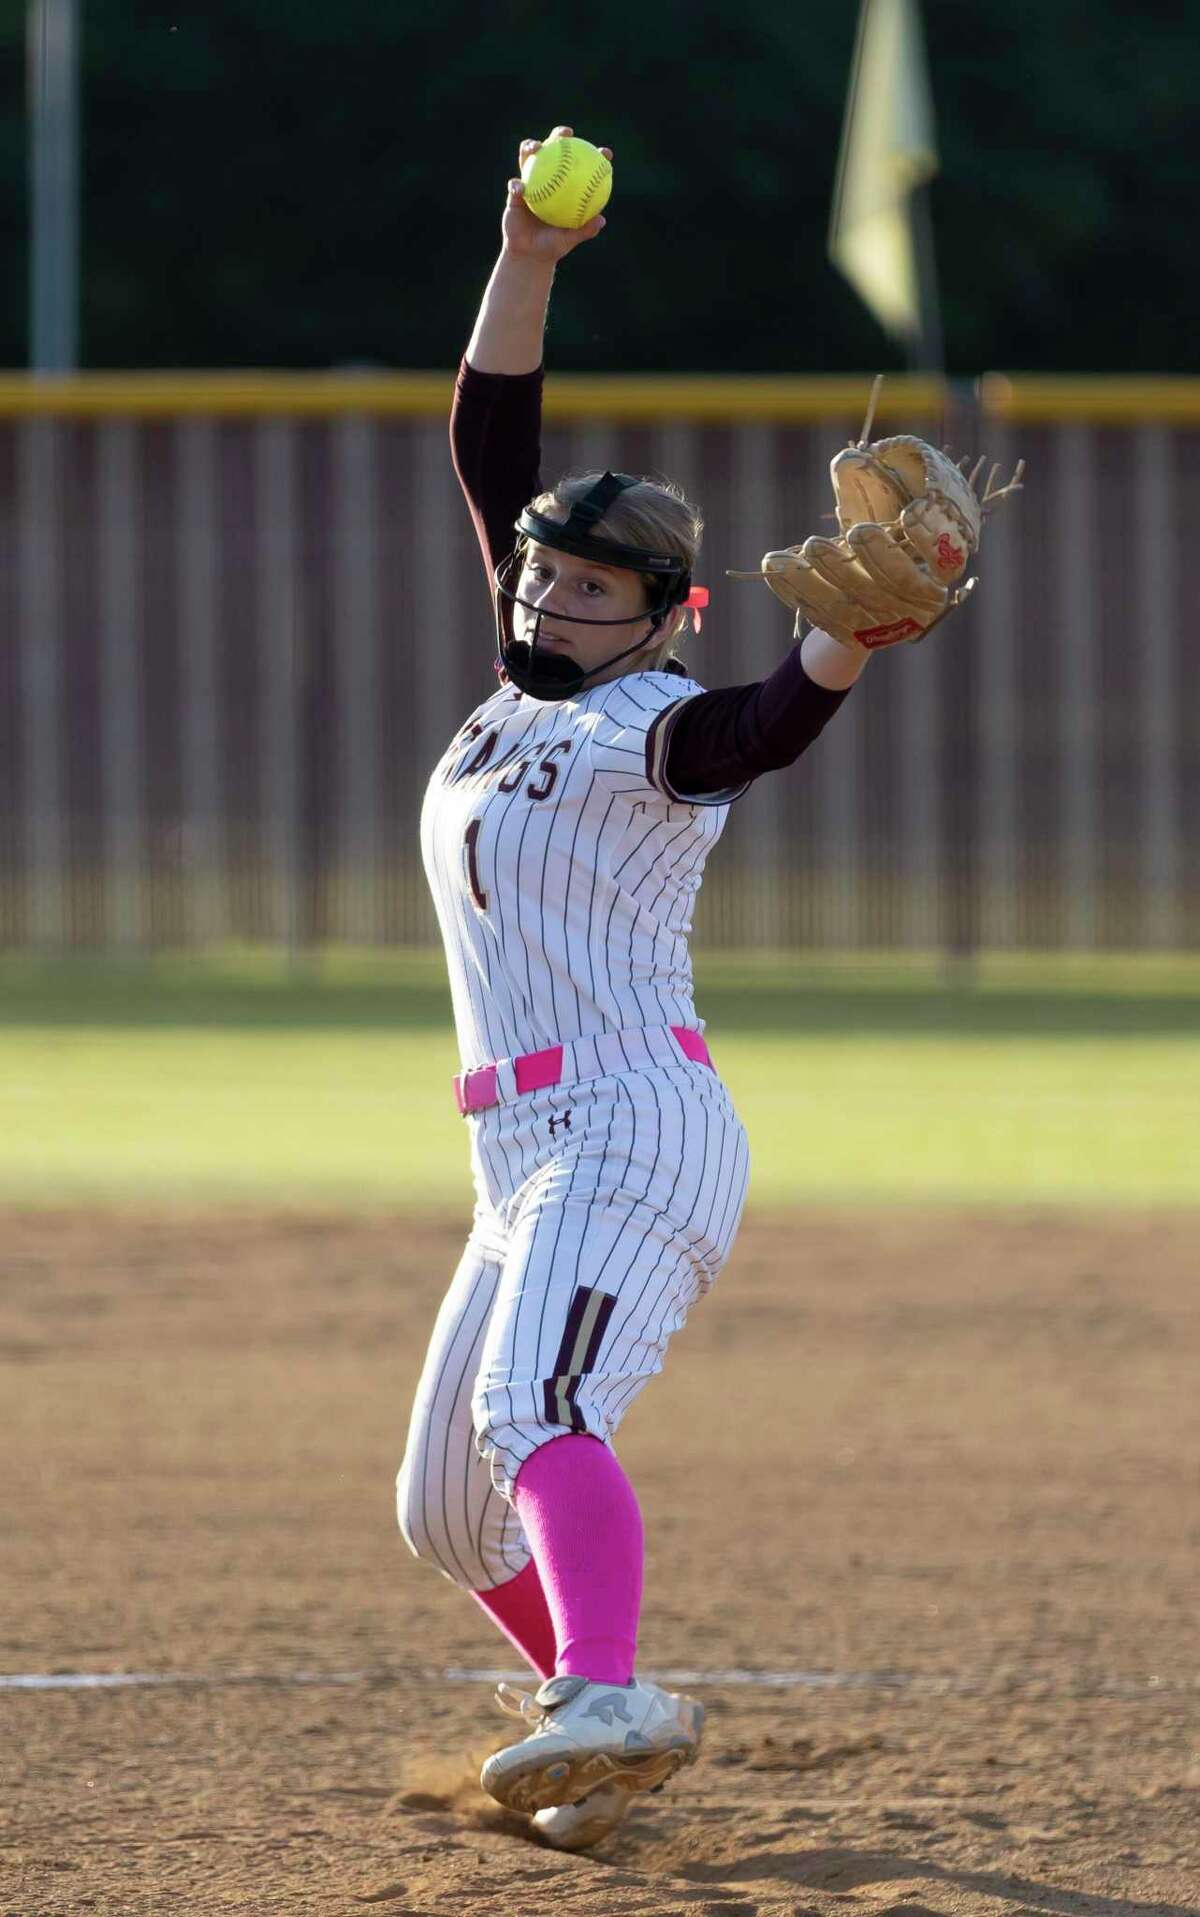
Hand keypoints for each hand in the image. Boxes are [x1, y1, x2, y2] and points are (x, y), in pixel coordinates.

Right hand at [501, 126, 610, 263]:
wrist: (530, 254)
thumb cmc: (552, 246)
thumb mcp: (569, 239)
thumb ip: (584, 230)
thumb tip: (600, 221)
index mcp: (566, 187)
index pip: (580, 166)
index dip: (594, 156)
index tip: (605, 153)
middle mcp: (548, 178)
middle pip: (553, 149)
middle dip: (559, 136)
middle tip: (567, 133)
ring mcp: (531, 183)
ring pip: (529, 159)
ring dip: (530, 148)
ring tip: (536, 148)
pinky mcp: (515, 194)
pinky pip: (514, 185)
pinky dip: (516, 185)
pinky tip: (520, 188)